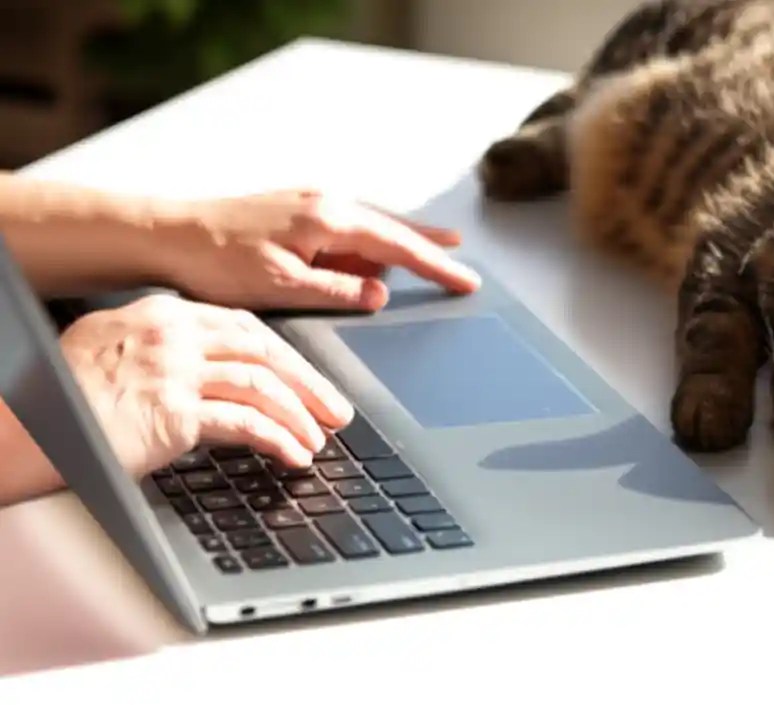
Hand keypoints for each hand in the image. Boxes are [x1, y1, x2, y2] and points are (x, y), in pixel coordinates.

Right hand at [59, 294, 353, 478]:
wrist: (22, 429)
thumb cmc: (59, 400)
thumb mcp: (106, 354)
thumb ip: (158, 353)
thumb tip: (208, 375)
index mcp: (156, 316)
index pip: (239, 326)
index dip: (282, 353)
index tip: (306, 375)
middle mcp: (169, 335)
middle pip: (262, 349)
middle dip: (307, 381)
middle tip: (335, 408)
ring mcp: (173, 371)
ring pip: (261, 384)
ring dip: (299, 415)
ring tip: (318, 439)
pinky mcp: (174, 413)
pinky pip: (246, 423)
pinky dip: (279, 440)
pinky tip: (293, 455)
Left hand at [160, 188, 480, 311]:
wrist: (167, 234)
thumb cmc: (217, 262)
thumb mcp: (282, 287)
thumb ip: (338, 291)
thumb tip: (380, 295)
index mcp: (329, 219)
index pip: (398, 245)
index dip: (435, 265)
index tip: (466, 280)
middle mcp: (325, 201)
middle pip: (392, 226)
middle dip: (428, 244)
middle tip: (463, 256)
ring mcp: (309, 200)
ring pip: (369, 224)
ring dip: (398, 241)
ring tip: (434, 249)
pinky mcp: (294, 207)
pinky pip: (346, 224)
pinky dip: (368, 239)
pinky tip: (369, 253)